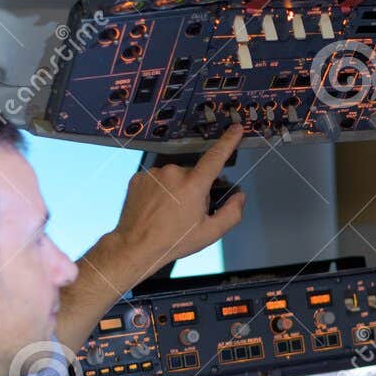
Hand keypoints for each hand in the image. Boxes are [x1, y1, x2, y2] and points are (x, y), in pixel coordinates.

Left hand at [104, 126, 247, 280]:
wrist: (136, 245)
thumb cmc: (172, 241)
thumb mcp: (210, 233)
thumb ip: (232, 213)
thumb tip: (239, 197)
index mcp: (193, 185)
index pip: (216, 157)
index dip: (229, 141)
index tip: (236, 129)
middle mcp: (173, 173)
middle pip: (194, 175)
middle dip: (195, 190)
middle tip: (187, 213)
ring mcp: (154, 174)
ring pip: (174, 177)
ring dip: (176, 191)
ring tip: (168, 213)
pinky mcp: (139, 177)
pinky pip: (157, 180)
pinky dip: (160, 191)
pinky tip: (156, 209)